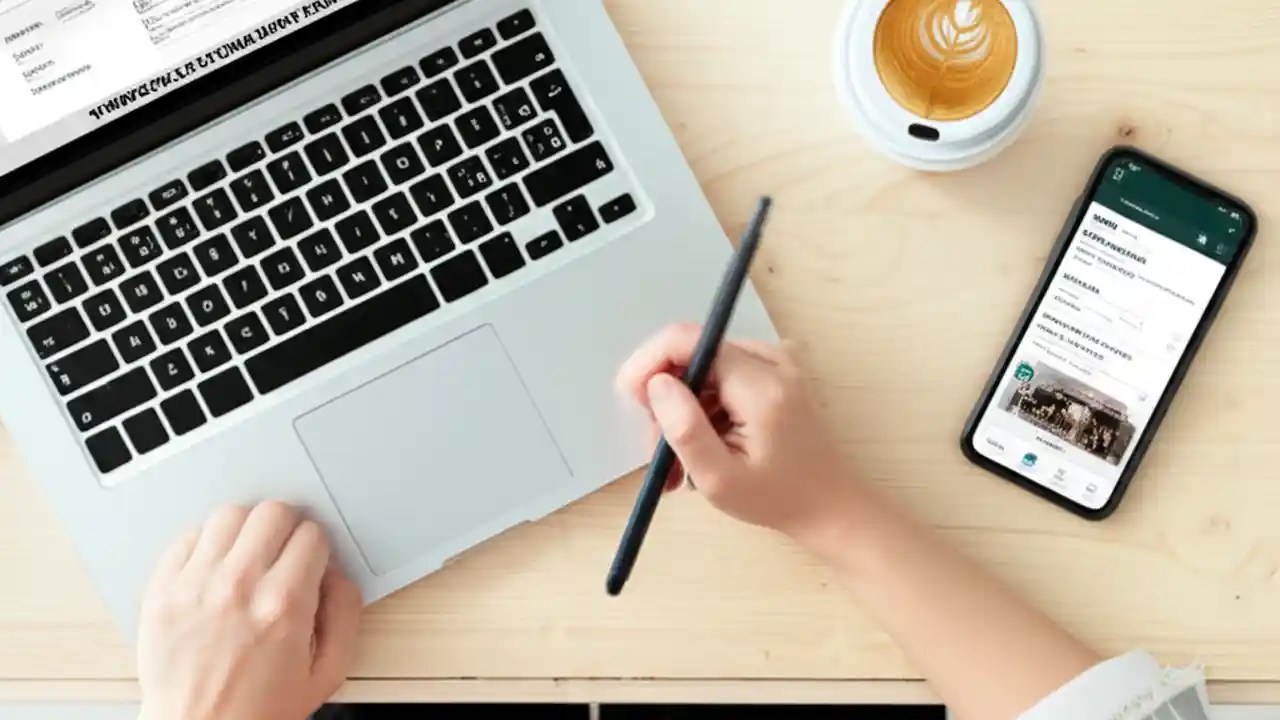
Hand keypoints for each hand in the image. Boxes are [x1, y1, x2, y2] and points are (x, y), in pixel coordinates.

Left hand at [137, 502, 362, 719]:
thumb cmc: (259, 710)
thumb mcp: (327, 671)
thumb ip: (345, 613)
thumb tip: (336, 572)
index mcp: (284, 606)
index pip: (312, 534)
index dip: (317, 546)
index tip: (310, 560)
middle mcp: (239, 587)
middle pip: (272, 512)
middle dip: (287, 527)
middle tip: (283, 550)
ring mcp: (195, 585)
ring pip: (229, 514)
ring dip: (246, 528)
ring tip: (248, 553)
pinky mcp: (162, 590)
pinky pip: (187, 537)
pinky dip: (206, 542)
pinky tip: (216, 564)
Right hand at [617, 323, 857, 538]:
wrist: (829, 505)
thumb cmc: (778, 498)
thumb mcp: (720, 479)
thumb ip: (685, 428)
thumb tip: (656, 383)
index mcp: (762, 385)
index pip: (689, 341)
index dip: (650, 362)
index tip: (632, 399)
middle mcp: (773, 361)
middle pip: (693, 356)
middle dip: (665, 399)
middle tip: (659, 452)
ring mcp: (777, 363)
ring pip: (702, 368)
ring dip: (682, 410)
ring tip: (682, 463)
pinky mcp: (775, 373)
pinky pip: (721, 375)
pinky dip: (703, 407)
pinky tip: (704, 445)